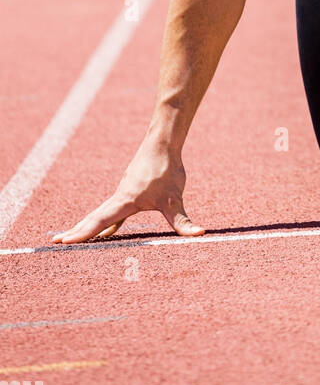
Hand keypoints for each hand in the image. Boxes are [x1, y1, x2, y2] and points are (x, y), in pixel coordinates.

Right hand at [51, 141, 204, 243]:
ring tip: (71, 238)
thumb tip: (199, 235)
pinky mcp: (130, 190)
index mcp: (125, 201)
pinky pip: (113, 210)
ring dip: (86, 226)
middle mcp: (119, 197)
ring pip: (101, 213)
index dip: (82, 233)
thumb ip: (184, 221)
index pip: (99, 222)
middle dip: (76, 231)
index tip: (64, 242)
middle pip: (93, 218)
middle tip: (55, 243)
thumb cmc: (167, 168)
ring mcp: (123, 192)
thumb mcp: (175, 198)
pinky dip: (105, 222)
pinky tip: (107, 232)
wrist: (163, 141)